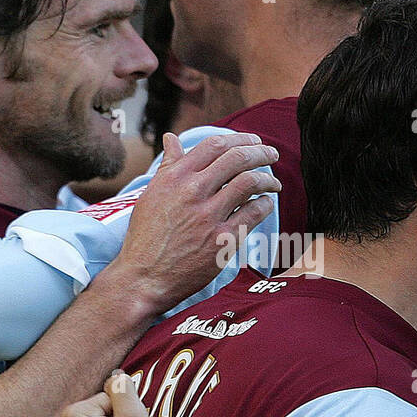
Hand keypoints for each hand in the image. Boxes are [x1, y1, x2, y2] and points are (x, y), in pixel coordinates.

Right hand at [108, 132, 280, 311]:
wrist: (143, 278)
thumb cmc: (145, 237)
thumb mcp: (151, 195)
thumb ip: (168, 166)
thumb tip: (171, 138)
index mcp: (174, 177)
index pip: (215, 145)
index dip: (240, 139)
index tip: (252, 142)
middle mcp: (192, 192)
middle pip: (237, 158)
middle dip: (261, 152)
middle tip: (271, 154)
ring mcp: (208, 216)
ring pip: (250, 182)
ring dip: (268, 179)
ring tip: (273, 183)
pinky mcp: (222, 240)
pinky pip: (254, 213)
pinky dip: (265, 204)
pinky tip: (265, 204)